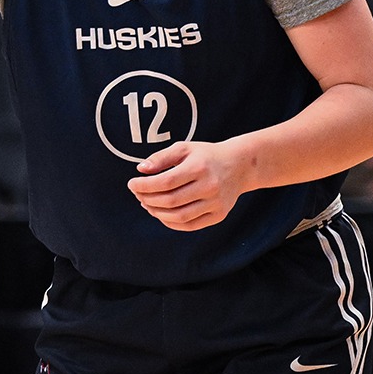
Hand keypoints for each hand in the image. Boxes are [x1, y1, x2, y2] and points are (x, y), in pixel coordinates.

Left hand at [127, 141, 251, 231]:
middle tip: (137, 194)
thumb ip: (161, 157)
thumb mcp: (184, 148)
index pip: (165, 182)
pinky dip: (171, 222)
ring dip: (156, 212)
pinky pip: (189, 225)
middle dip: (147, 199)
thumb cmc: (206, 156)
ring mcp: (216, 203)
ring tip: (147, 204)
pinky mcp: (219, 215)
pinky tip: (161, 213)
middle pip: (170, 201)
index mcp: (199, 168)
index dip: (144, 185)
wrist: (240, 166)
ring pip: (179, 216)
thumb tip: (141, 169)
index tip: (132, 183)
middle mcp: (210, 187)